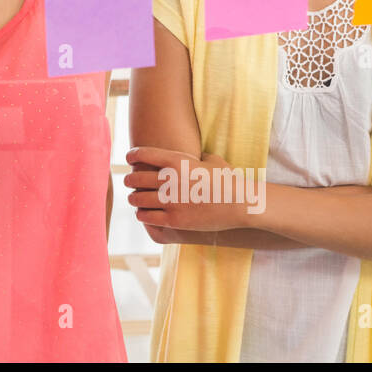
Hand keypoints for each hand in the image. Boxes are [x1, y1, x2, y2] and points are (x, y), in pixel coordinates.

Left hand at [123, 146, 253, 231]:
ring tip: (135, 198)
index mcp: (177, 161)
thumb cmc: (228, 180)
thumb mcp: (211, 160)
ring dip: (134, 198)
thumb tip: (191, 152)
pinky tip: (143, 213)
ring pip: (137, 199)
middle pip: (135, 178)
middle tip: (129, 181)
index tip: (129, 159)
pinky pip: (146, 216)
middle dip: (130, 179)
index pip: (142, 154)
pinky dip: (141, 214)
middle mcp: (170, 180)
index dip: (131, 156)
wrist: (241, 204)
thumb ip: (195, 155)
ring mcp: (171, 201)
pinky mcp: (174, 220)